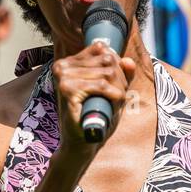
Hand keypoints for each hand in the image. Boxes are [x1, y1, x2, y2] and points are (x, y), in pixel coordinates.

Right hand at [51, 40, 136, 161]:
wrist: (80, 143)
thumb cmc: (93, 116)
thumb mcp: (109, 90)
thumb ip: (120, 74)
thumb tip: (128, 61)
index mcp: (67, 62)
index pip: (101, 48)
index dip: (116, 64)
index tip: (116, 83)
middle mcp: (62, 66)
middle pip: (107, 59)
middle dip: (120, 78)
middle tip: (118, 96)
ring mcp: (63, 77)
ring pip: (107, 72)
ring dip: (119, 88)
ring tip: (115, 103)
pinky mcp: (68, 90)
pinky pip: (101, 85)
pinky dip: (114, 95)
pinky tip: (114, 105)